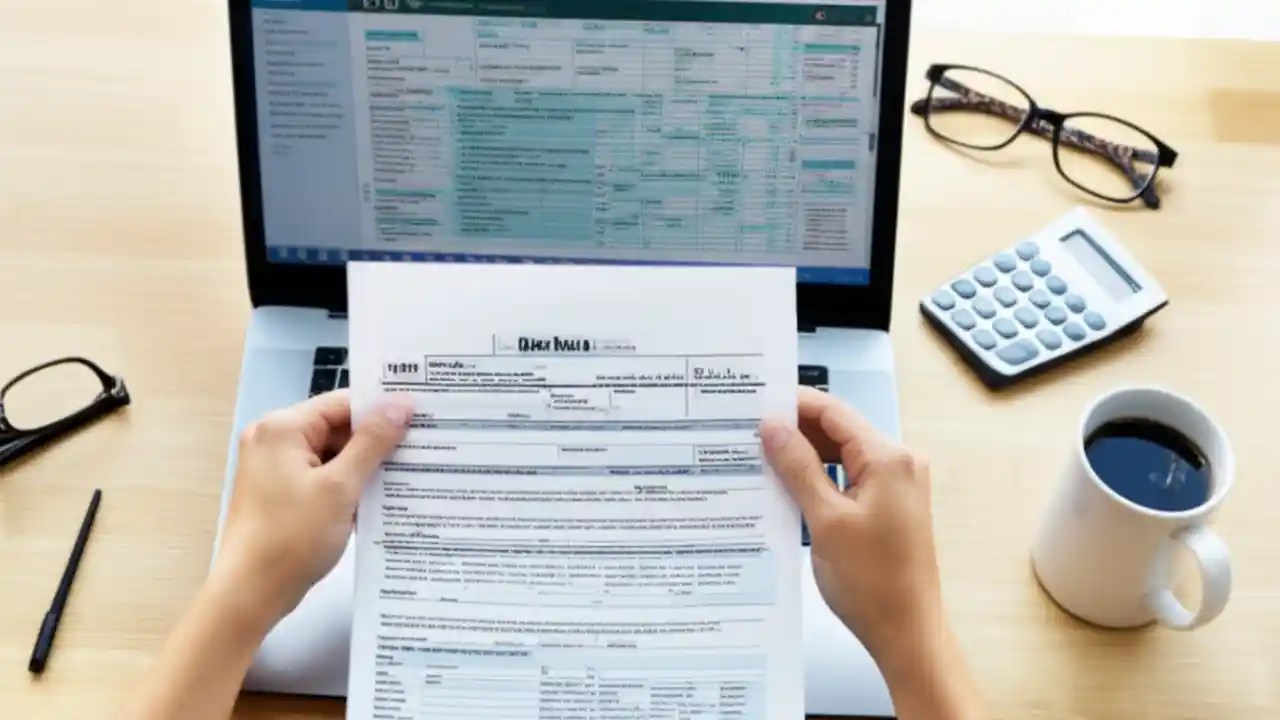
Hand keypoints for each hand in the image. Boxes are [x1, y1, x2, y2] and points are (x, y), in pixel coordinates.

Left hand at [212, 390, 412, 628]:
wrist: (250, 593)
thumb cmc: (292, 538)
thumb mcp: (341, 487)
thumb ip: (373, 442)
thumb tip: (401, 403)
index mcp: (282, 427)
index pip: (343, 403)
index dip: (382, 410)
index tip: (421, 420)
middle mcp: (273, 439)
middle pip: (337, 427)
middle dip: (375, 443)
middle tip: (421, 451)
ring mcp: (273, 467)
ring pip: (332, 454)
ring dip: (363, 468)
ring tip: (406, 477)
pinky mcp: (279, 492)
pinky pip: (321, 476)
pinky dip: (346, 486)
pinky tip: (376, 501)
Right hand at [760, 388, 982, 718]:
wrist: (907, 632)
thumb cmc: (872, 583)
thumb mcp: (825, 520)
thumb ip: (798, 467)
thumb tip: (773, 426)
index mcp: (889, 458)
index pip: (834, 412)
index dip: (794, 403)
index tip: (755, 402)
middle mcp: (899, 463)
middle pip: (838, 430)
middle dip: (795, 430)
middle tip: (749, 432)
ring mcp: (896, 485)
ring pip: (842, 454)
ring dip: (805, 455)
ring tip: (761, 457)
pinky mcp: (889, 506)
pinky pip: (849, 477)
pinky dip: (819, 478)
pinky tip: (788, 486)